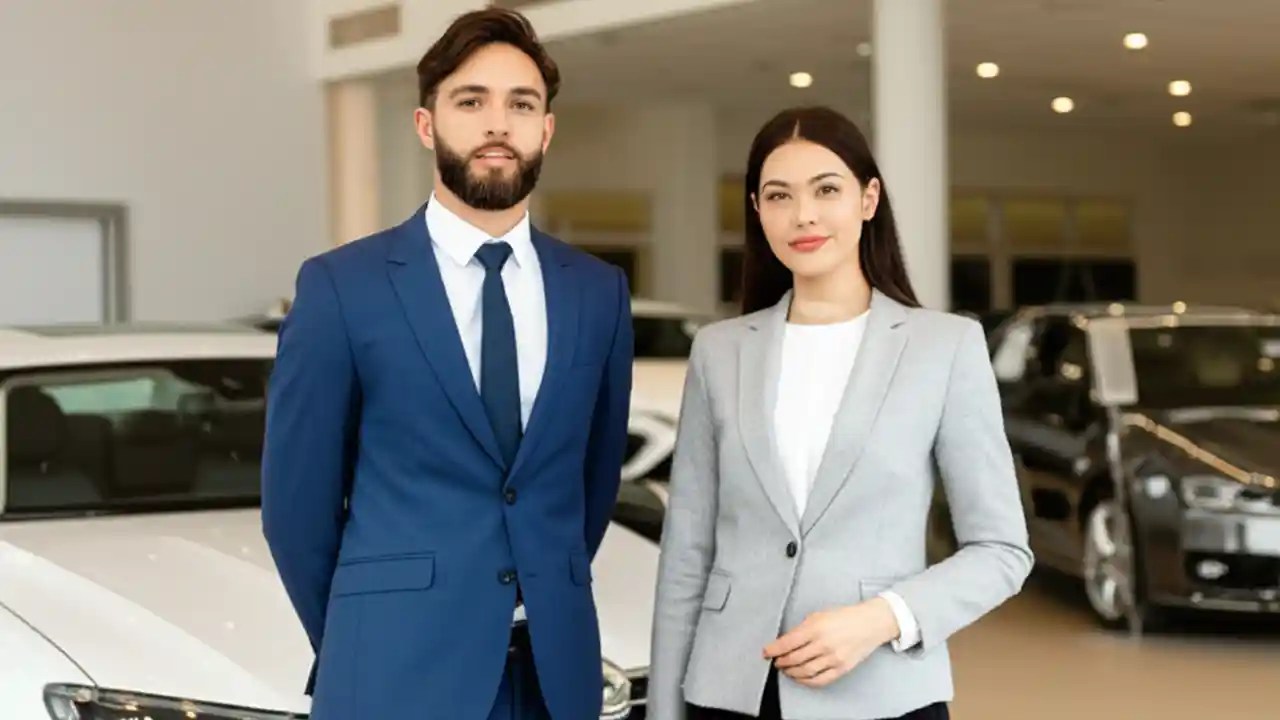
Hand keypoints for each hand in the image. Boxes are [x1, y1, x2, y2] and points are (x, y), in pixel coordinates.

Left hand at [761, 598, 899, 687]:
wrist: (870, 623)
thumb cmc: (845, 617)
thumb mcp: (819, 615)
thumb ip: (802, 628)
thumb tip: (786, 642)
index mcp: (816, 627)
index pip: (787, 643)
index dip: (773, 650)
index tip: (766, 652)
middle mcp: (823, 644)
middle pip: (794, 659)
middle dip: (781, 661)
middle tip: (776, 661)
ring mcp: (833, 658)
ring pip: (804, 671)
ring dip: (791, 672)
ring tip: (786, 669)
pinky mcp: (841, 668)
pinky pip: (819, 680)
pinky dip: (806, 681)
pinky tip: (800, 677)